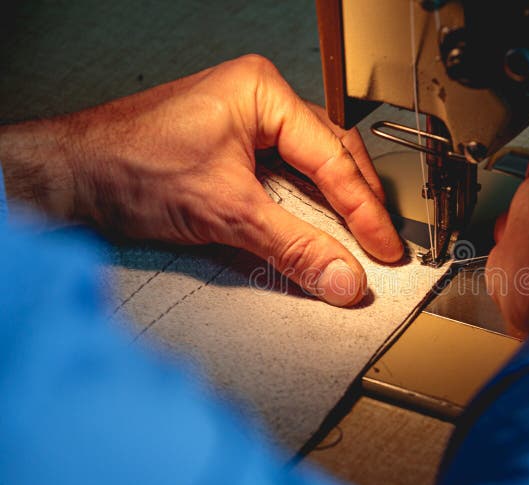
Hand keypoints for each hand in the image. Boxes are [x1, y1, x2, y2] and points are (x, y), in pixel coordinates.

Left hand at [0, 54, 403, 305]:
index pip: (332, 159)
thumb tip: (342, 277)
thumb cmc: (130, 166)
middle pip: (332, 153)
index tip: (384, 248)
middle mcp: (260, 99)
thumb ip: (292, 247)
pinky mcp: (233, 146)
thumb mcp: (225, 211)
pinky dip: (307, 202)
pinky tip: (318, 223)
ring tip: (360, 235)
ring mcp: (246, 120)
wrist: (74, 176)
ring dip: (337, 201)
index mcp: (264, 92)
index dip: (364, 211)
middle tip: (380, 244)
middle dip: (359, 200)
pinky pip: (287, 172)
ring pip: (313, 162)